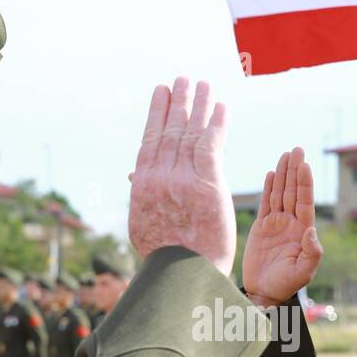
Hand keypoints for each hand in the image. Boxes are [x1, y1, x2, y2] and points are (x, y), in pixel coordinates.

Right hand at [128, 77, 234, 274]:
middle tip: (183, 80)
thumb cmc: (166, 256)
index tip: (161, 93)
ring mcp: (182, 179)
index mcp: (142, 185)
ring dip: (198, 105)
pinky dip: (215, 123)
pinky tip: (220, 106)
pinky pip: (210, 145)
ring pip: (190, 133)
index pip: (149, 140)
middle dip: (178, 102)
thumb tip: (135, 175)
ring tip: (204, 85)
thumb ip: (143, 195)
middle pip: (170, 130)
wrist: (183, 276)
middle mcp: (159, 177)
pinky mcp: (207, 184)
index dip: (157, 113)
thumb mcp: (144, 223)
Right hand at [242, 147, 322, 306]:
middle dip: (295, 171)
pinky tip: (272, 174)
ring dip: (283, 175)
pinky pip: (266, 204)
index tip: (304, 165)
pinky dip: (269, 189)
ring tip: (286, 155)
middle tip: (297, 150)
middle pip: (294, 192)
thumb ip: (311, 252)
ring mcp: (277, 224)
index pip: (305, 202)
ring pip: (280, 194)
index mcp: (303, 232)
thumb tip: (311, 230)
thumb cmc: (286, 285)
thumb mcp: (304, 272)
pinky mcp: (262, 227)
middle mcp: (291, 224)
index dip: (305, 183)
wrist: (264, 292)